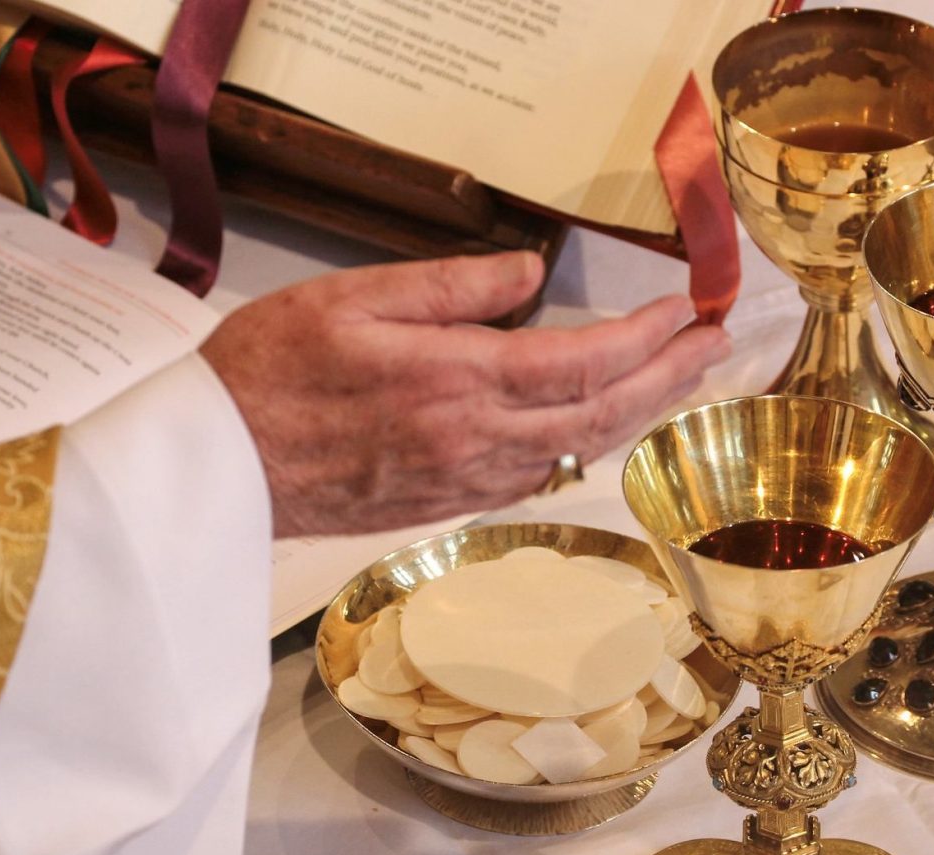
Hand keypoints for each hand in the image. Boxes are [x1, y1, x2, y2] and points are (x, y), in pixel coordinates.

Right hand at [199, 251, 730, 537]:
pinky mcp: (449, 502)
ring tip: (678, 381)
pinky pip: (539, 476)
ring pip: (579, 450)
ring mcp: (467, 479)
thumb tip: (528, 273)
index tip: (684, 308)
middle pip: (602, 413)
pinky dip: (586, 446)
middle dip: (669, 379)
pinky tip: (602, 426)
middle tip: (714, 347)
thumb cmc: (269, 373)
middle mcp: (476, 439)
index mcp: (456, 381)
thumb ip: (453, 286)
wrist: (219, 468)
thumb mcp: (355, 298)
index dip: (647, 337)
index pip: (584, 361)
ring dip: (639, 414)